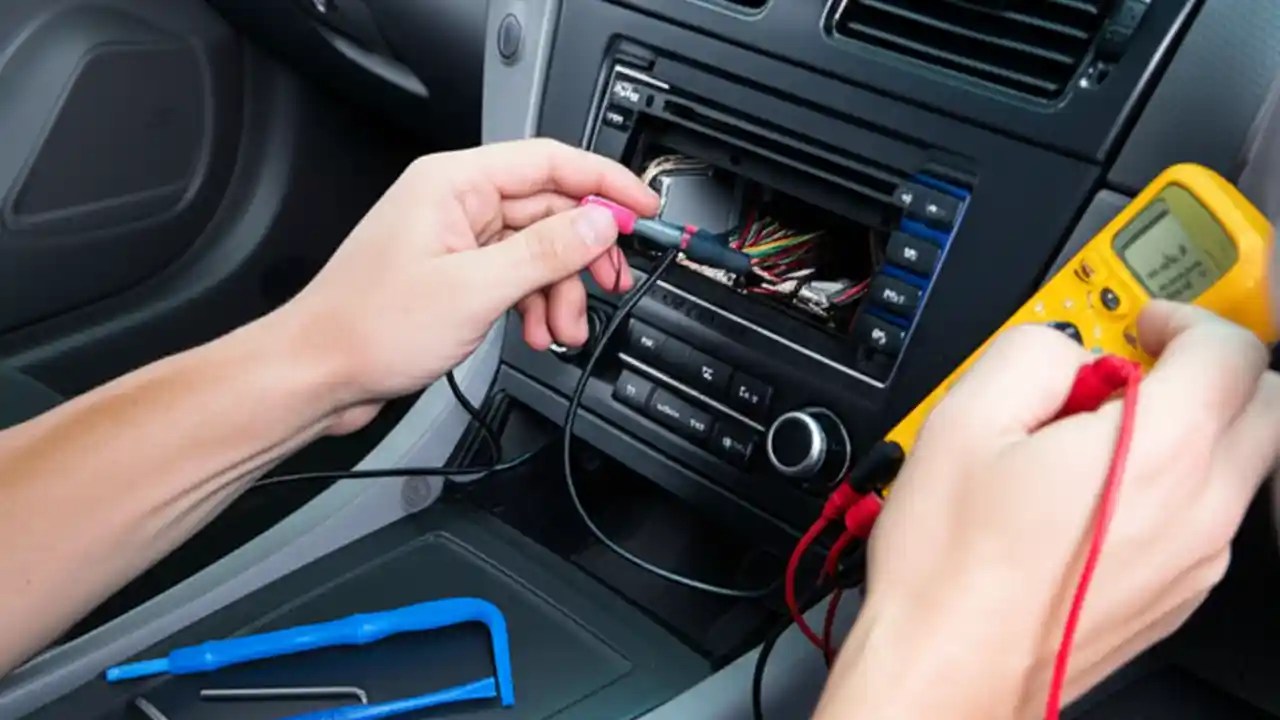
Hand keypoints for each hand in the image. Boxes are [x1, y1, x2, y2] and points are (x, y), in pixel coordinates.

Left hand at [266, 138, 657, 430]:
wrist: (319, 372)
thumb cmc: (367, 326)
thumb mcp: (474, 289)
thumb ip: (545, 252)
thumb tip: (599, 223)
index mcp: (454, 183)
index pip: (549, 162)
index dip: (604, 182)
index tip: (643, 207)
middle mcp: (456, 203)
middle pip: (550, 211)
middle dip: (583, 255)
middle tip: (611, 284)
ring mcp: (456, 239)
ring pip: (537, 251)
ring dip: (559, 291)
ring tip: (563, 330)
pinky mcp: (456, 273)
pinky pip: (515, 276)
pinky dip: (534, 305)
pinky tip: (536, 333)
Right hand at [816, 302, 1279, 718]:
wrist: (947, 670)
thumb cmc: (951, 569)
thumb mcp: (962, 419)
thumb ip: (1032, 352)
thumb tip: (1065, 351)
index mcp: (1157, 452)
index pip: (1229, 349)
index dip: (1185, 320)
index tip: (1145, 326)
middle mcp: (1198, 508)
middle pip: (1263, 405)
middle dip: (1210, 371)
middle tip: (1142, 370)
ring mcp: (1196, 560)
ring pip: (1240, 465)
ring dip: (1192, 430)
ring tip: (1099, 439)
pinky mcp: (1178, 596)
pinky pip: (1207, 517)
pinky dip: (1174, 486)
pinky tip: (1094, 497)